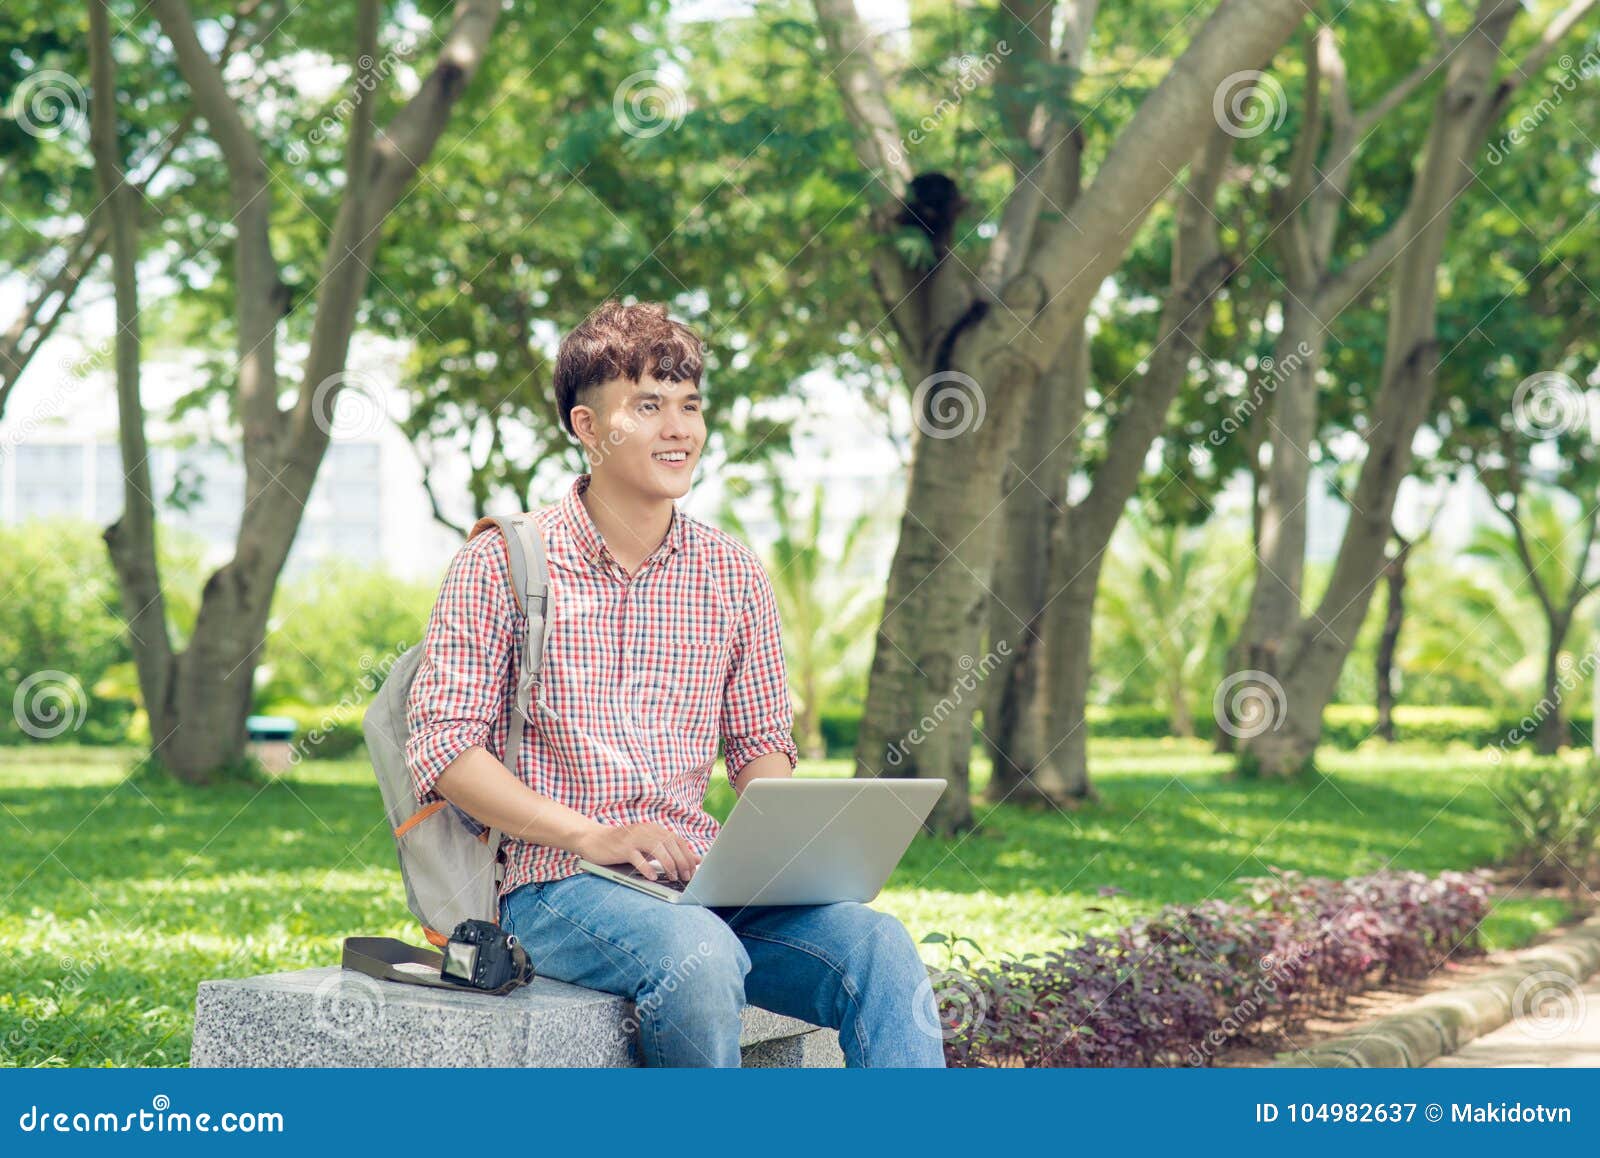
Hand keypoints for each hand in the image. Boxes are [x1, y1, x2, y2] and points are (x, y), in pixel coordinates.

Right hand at [573, 821, 700, 881]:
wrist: (593, 839)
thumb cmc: (622, 847)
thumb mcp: (647, 847)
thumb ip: (668, 852)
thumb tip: (696, 860)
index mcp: (654, 829)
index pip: (677, 840)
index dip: (688, 855)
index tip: (694, 871)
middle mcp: (646, 830)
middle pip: (670, 844)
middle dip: (681, 861)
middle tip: (686, 877)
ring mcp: (634, 838)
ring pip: (657, 848)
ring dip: (668, 864)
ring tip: (673, 877)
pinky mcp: (622, 847)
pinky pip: (637, 857)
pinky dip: (647, 868)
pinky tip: (653, 878)